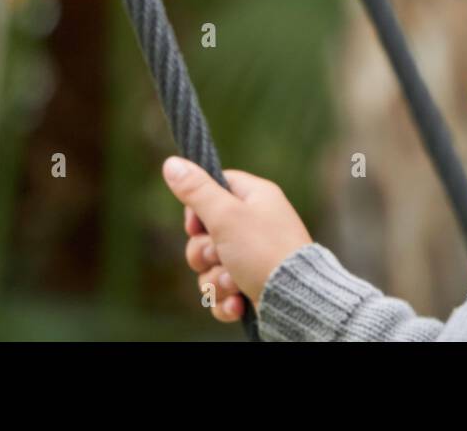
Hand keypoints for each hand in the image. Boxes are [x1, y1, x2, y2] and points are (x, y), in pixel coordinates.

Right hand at [161, 156, 312, 323]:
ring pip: (211, 267)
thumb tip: (171, 163)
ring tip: (235, 283)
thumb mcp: (226, 215)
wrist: (295, 301)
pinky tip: (238, 303)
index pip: (215, 188)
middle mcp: (256, 224)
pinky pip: (223, 292)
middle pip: (205, 234)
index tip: (196, 225)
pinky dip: (226, 300)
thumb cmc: (262, 251)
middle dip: (205, 253)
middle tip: (219, 255)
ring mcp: (255, 257)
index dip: (197, 208)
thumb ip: (197, 190)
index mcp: (255, 198)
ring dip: (216, 280)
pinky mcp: (253, 286)